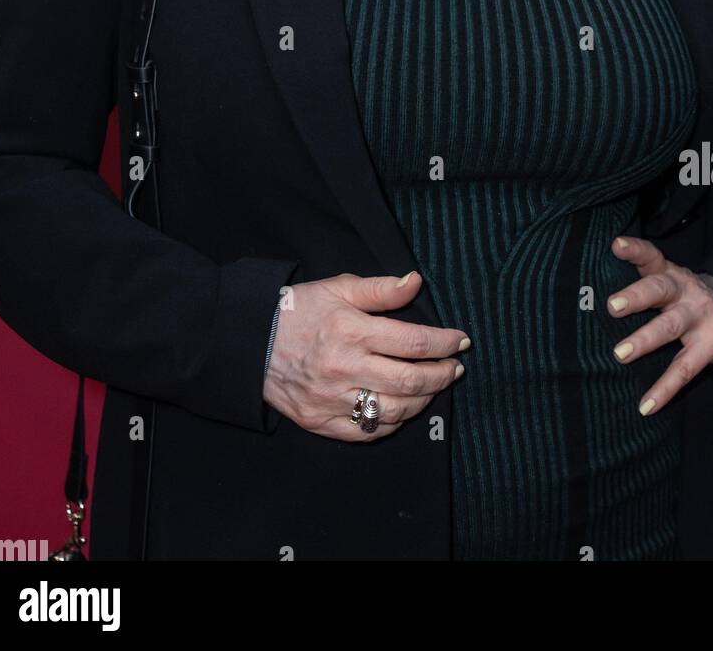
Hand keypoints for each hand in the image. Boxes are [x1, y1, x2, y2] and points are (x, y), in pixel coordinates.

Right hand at [263, 270, 469, 440]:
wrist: (250, 342)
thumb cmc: (298, 310)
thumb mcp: (338, 288)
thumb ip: (381, 289)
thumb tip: (416, 281)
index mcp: (352, 331)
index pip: (413, 342)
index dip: (444, 343)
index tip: (461, 341)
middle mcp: (345, 368)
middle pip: (410, 381)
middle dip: (441, 375)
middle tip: (455, 368)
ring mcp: (332, 400)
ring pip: (393, 411)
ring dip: (422, 401)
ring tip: (433, 386)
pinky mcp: (320, 422)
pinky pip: (367, 431)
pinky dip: (392, 423)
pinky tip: (402, 409)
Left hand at [607, 235, 712, 414]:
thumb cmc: (690, 301)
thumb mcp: (673, 285)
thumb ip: (644, 284)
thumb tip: (593, 296)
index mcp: (672, 275)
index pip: (652, 257)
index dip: (635, 250)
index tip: (615, 245)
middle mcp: (685, 292)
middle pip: (659, 290)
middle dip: (636, 296)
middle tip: (611, 306)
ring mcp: (700, 318)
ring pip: (669, 328)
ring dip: (644, 340)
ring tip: (619, 354)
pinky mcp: (711, 347)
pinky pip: (684, 370)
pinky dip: (664, 390)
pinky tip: (645, 406)